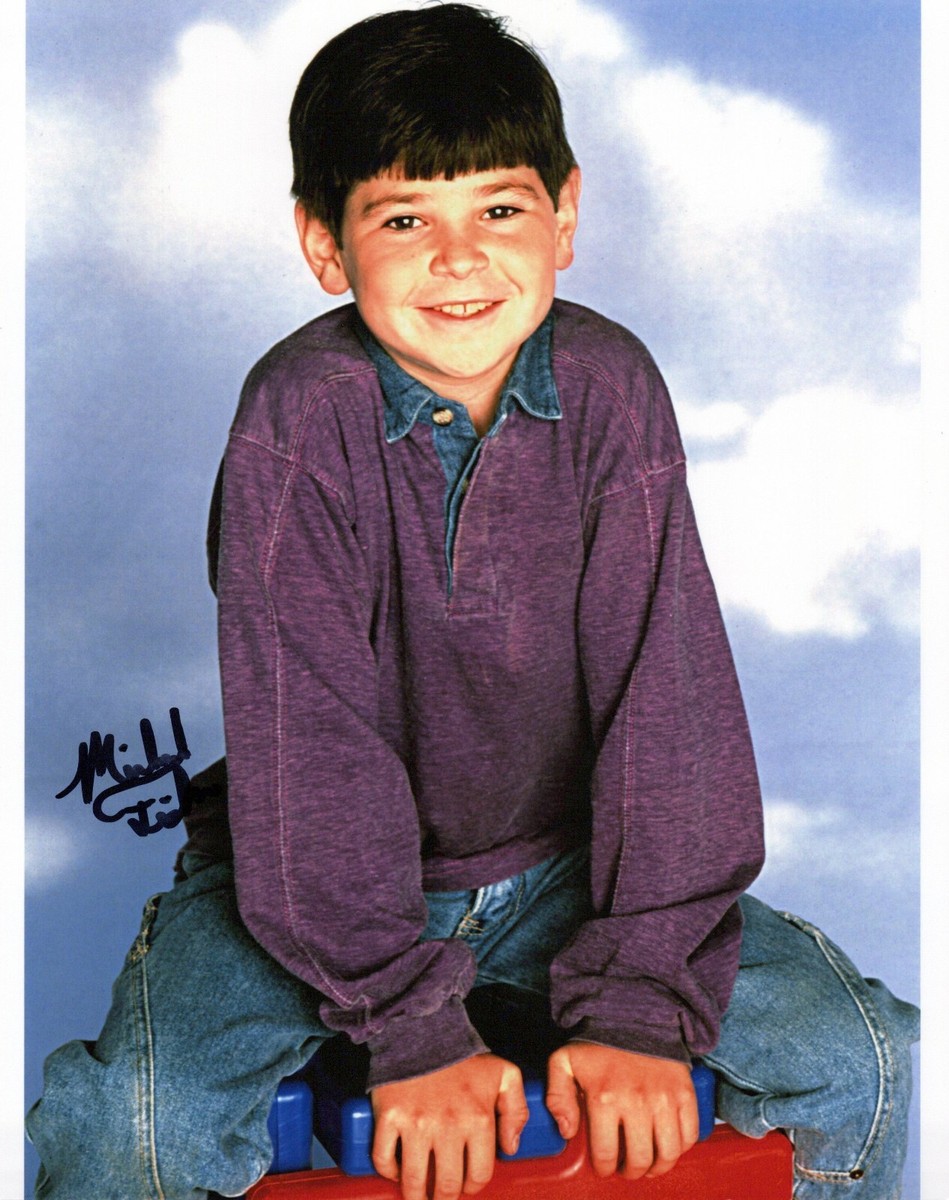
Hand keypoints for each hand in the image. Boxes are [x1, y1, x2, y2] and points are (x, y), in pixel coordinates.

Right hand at [371, 1053, 528, 1199]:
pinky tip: (396, 1171)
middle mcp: (448, 1126)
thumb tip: (510, 1147)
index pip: (479, 1174)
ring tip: (419, 1195)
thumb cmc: (462, 1058)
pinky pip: (384, 1159)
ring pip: (414, 1182)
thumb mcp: (504, 1075)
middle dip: (445, 1198)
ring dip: (417, 1196)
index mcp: (478, 1118)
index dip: (473, 1186)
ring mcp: (416, 1124)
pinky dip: (388, 1172)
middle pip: (447, 1186)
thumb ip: (517, 1110)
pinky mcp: (389, 1118)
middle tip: (441, 1196)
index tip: (466, 1184)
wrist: (422, 1031)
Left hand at [545, 1042, 697, 1179]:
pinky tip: (667, 1144)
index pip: (606, 1154)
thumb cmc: (597, 1044)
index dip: (604, 1168)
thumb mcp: (564, 1063)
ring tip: (649, 1162)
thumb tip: (568, 1132)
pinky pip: (689, 1136)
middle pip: (640, 1159)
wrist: (632, 1015)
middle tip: (627, 1167)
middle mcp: (637, 1102)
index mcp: (604, 1098)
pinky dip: (680, 1147)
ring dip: (658, 1166)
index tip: (605, 1167)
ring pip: (668, 1154)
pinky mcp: (685, 1094)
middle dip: (631, 1171)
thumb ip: (557, 1098)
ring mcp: (665, 1099)